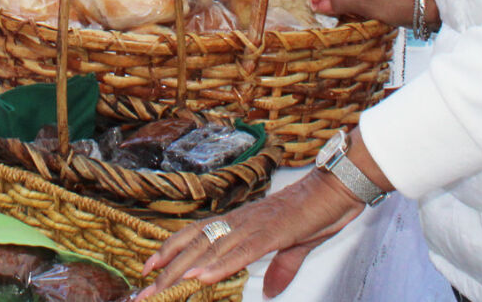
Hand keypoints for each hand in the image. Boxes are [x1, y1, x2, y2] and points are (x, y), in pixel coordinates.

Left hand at [138, 172, 363, 298]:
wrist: (337, 189)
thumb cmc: (315, 213)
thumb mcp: (295, 247)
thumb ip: (280, 269)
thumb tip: (269, 291)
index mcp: (243, 223)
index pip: (198, 236)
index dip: (171, 251)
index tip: (148, 269)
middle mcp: (242, 222)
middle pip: (196, 246)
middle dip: (168, 270)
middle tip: (144, 291)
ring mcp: (255, 226)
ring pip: (212, 250)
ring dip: (185, 270)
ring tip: (163, 288)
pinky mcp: (272, 233)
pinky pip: (242, 251)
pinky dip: (220, 265)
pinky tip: (203, 277)